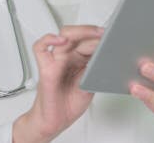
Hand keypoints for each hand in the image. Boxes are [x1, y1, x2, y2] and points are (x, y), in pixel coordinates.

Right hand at [13, 25, 103, 142]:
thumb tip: (108, 58)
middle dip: (94, 32)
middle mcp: (66, 57)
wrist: (54, 121)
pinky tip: (61, 40)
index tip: (113, 35)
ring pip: (64, 35)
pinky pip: (40, 48)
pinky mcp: (46, 68)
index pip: (88, 40)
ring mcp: (55, 60)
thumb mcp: (90, 85)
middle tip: (106, 34)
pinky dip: (49, 40)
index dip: (100, 37)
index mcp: (78, 59)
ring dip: (81, 31)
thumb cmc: (69, 105)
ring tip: (94, 34)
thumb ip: (96, 71)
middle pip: (78, 35)